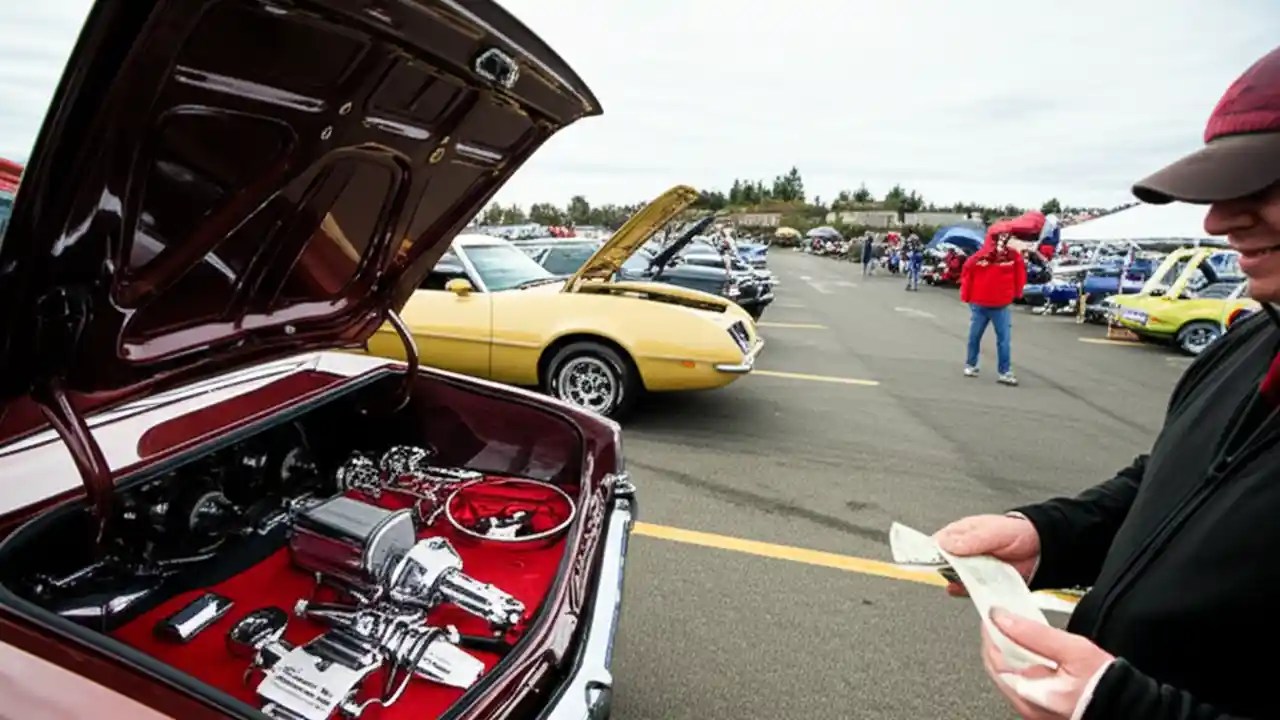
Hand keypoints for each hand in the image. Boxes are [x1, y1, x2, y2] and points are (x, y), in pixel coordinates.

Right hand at [934, 514, 1039, 596]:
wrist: (1042, 548)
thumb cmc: (1016, 533)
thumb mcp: (993, 531)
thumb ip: (971, 539)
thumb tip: (945, 544)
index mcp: (960, 534)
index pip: (936, 543)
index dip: (929, 552)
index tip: (927, 560)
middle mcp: (963, 552)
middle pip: (942, 563)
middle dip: (944, 569)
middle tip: (951, 571)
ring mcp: (972, 569)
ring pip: (954, 578)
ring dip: (957, 581)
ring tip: (963, 581)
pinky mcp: (981, 584)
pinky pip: (968, 591)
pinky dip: (966, 593)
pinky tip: (967, 591)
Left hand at [981, 608, 1114, 718]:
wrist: (1132, 709)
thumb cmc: (1107, 685)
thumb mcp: (1072, 650)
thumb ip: (1033, 634)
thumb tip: (1002, 617)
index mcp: (1027, 692)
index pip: (993, 657)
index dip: (991, 631)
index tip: (994, 613)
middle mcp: (1026, 706)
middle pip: (999, 668)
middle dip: (998, 641)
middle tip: (1004, 619)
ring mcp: (1034, 711)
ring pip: (1011, 677)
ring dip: (1010, 653)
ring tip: (1018, 632)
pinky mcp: (1045, 712)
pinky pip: (1025, 685)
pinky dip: (1024, 666)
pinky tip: (1033, 653)